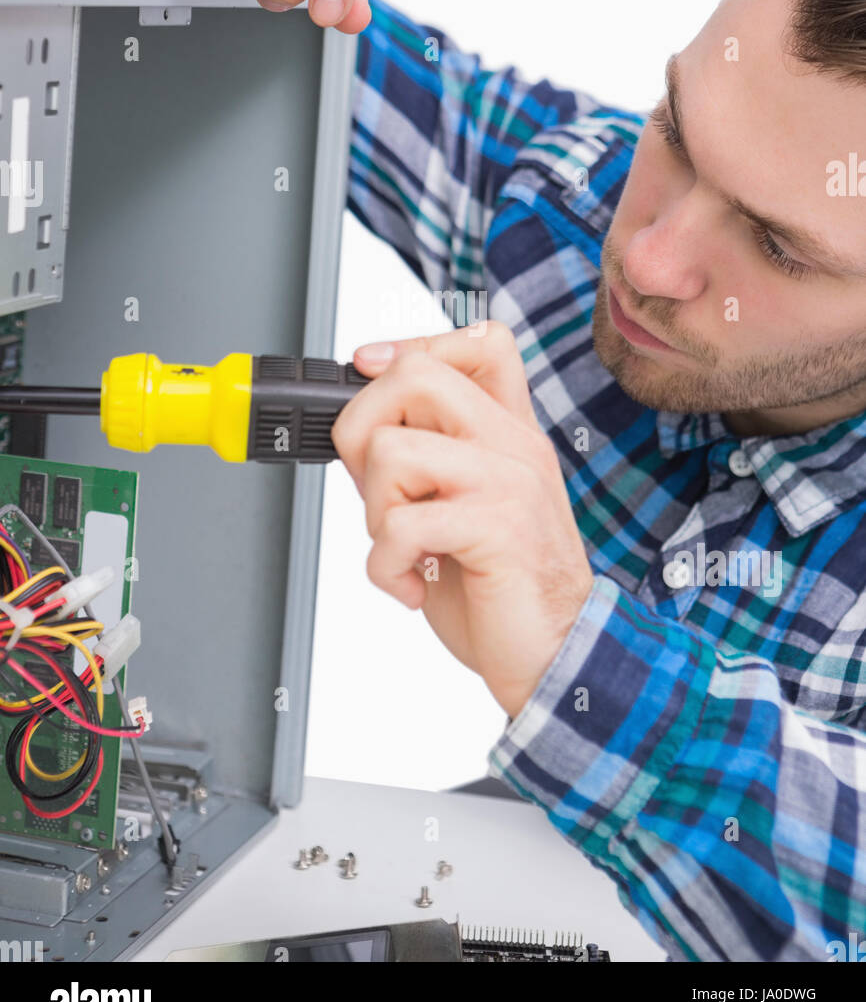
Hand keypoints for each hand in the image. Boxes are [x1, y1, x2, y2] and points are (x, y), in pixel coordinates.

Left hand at [331, 322, 594, 718]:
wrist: (558, 656)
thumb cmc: (503, 587)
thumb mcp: (464, 506)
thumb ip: (428, 463)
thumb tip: (358, 432)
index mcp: (508, 434)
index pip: (479, 344)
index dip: (412, 346)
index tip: (372, 373)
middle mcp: (513, 446)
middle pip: (416, 376)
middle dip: (363, 429)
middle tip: (377, 488)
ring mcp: (508, 483)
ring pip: (392, 450)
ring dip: (374, 510)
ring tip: (402, 546)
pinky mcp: (497, 529)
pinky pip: (400, 524)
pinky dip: (385, 567)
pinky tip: (411, 585)